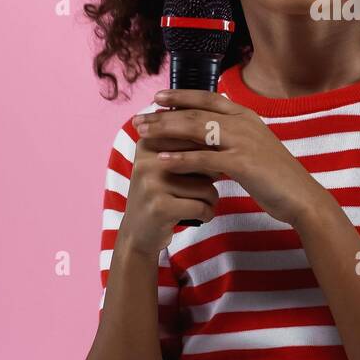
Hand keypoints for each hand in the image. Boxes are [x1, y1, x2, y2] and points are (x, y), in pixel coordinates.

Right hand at [117, 115, 220, 257]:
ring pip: (207, 186)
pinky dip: (207, 213)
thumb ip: (187, 144)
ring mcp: (152, 184)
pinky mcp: (160, 207)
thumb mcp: (166, 164)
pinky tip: (200, 216)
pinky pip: (201, 206)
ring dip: (211, 199)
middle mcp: (148, 160)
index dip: (209, 155)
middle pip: (203, 160)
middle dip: (212, 176)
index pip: (195, 138)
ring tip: (197, 203)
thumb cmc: (162, 192)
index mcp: (149, 142)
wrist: (138, 232)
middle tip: (201, 187)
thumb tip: (221, 127)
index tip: (202, 169)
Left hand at [134, 89, 328, 227]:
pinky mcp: (242, 163)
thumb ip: (233, 137)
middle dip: (164, 114)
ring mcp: (243, 141)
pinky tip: (163, 160)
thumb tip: (209, 133)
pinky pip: (205, 158)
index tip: (156, 97)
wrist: (301, 196)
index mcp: (246, 116)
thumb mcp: (254, 147)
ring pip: (196, 130)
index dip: (180, 96)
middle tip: (138, 118)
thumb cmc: (276, 176)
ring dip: (166, 130)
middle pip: (195, 112)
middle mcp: (243, 123)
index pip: (207, 98)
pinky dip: (182, 158)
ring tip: (142, 134)